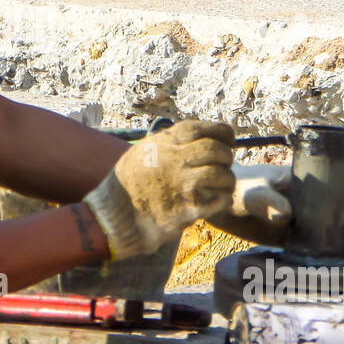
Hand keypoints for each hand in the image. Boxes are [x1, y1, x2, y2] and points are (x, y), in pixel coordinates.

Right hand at [83, 120, 235, 259]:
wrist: (115, 214)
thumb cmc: (129, 182)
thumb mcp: (143, 150)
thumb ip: (169, 143)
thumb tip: (199, 139)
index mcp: (166, 142)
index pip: (204, 129)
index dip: (222, 133)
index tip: (228, 140)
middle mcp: (177, 159)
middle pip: (217, 151)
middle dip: (226, 157)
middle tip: (224, 165)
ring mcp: (184, 183)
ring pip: (223, 175)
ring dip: (226, 180)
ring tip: (221, 185)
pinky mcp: (190, 208)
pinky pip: (221, 199)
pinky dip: (223, 199)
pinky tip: (216, 201)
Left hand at [206, 165, 343, 260]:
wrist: (220, 206)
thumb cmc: (237, 189)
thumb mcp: (251, 192)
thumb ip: (266, 201)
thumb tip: (285, 215)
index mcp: (306, 180)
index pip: (340, 180)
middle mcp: (312, 200)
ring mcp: (307, 221)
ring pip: (340, 230)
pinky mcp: (299, 241)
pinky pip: (324, 248)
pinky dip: (339, 256)